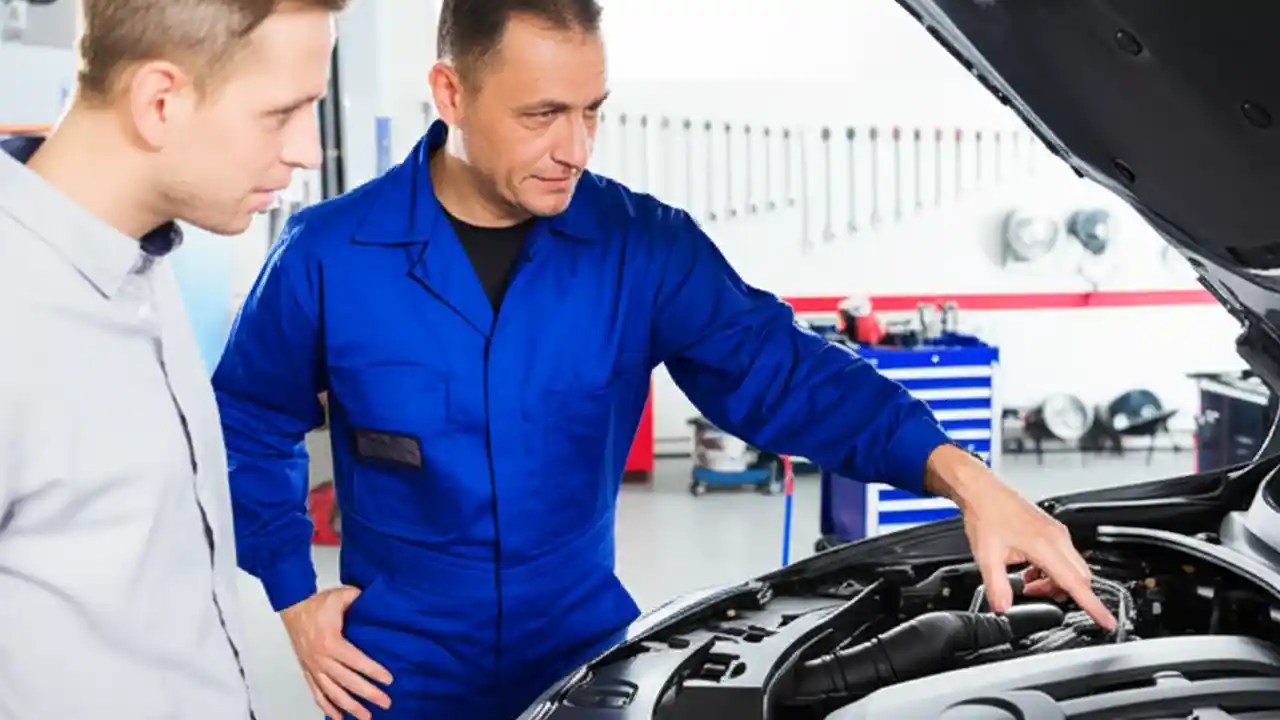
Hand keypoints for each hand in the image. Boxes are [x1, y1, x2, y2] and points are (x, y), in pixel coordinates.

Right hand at [281, 587, 393, 719]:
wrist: (292, 606)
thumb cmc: (317, 603)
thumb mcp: (342, 596)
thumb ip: (360, 600)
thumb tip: (380, 605)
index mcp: (330, 641)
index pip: (356, 661)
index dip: (373, 671)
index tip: (389, 680)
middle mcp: (320, 658)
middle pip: (347, 681)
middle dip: (368, 694)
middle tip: (385, 702)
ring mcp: (313, 667)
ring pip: (332, 692)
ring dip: (349, 707)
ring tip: (365, 716)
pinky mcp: (307, 671)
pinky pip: (317, 693)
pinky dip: (327, 707)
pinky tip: (337, 717)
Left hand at [924, 445, 1117, 630]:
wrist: (981, 491)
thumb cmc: (985, 515)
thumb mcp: (986, 558)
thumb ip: (997, 588)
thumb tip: (1003, 608)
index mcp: (1046, 546)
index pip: (1076, 584)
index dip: (1093, 606)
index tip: (1107, 622)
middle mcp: (1057, 538)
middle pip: (1079, 578)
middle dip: (1063, 594)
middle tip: (1035, 595)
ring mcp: (1056, 533)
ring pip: (1073, 568)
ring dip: (1056, 582)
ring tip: (1028, 582)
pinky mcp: (1051, 530)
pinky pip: (1064, 557)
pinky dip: (1052, 570)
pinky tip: (1030, 570)